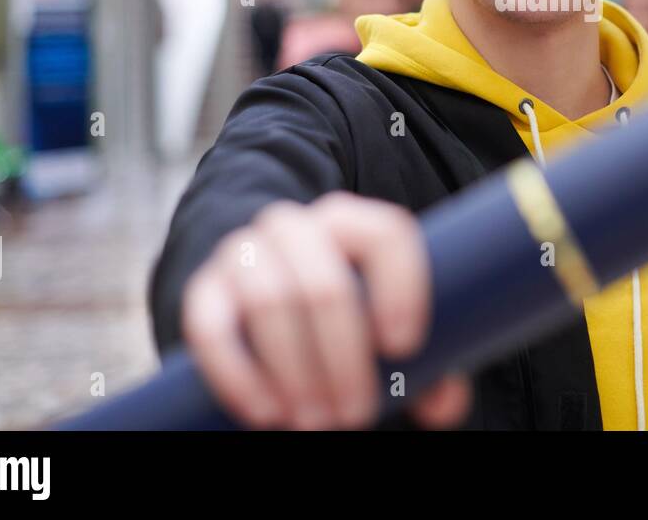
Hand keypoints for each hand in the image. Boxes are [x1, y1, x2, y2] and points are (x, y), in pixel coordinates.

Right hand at [181, 191, 471, 429]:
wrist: (272, 299)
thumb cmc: (353, 319)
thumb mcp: (390, 330)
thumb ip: (431, 363)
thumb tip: (443, 400)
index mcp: (353, 224)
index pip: (386, 234)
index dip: (399, 287)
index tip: (404, 347)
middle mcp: (297, 227)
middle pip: (324, 282)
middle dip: (342, 358)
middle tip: (356, 414)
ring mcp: (245, 252)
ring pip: (270, 301)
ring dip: (295, 371)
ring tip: (316, 422)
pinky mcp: (204, 290)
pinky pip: (211, 327)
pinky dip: (239, 374)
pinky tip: (267, 413)